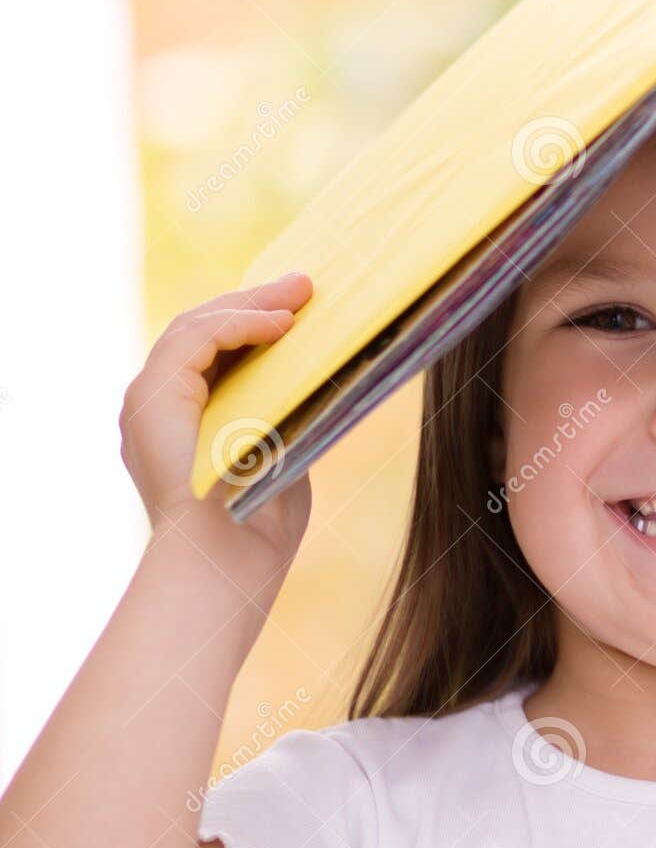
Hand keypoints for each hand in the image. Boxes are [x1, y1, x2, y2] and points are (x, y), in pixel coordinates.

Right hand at [119, 272, 313, 593]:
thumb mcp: (279, 458)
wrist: (227, 563)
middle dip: (254, 304)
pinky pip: (197, 338)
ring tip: (299, 292)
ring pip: (196, 327)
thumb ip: (282, 419)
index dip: (251, 327)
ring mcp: (148, 400)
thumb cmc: (258, 530)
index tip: (295, 309)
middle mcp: (156, 408)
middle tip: (302, 285)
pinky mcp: (153, 394)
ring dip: (252, 305)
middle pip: (201, 334)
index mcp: (181, 425)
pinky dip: (241, 323)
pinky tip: (281, 322)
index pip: (211, 359)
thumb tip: (315, 379)